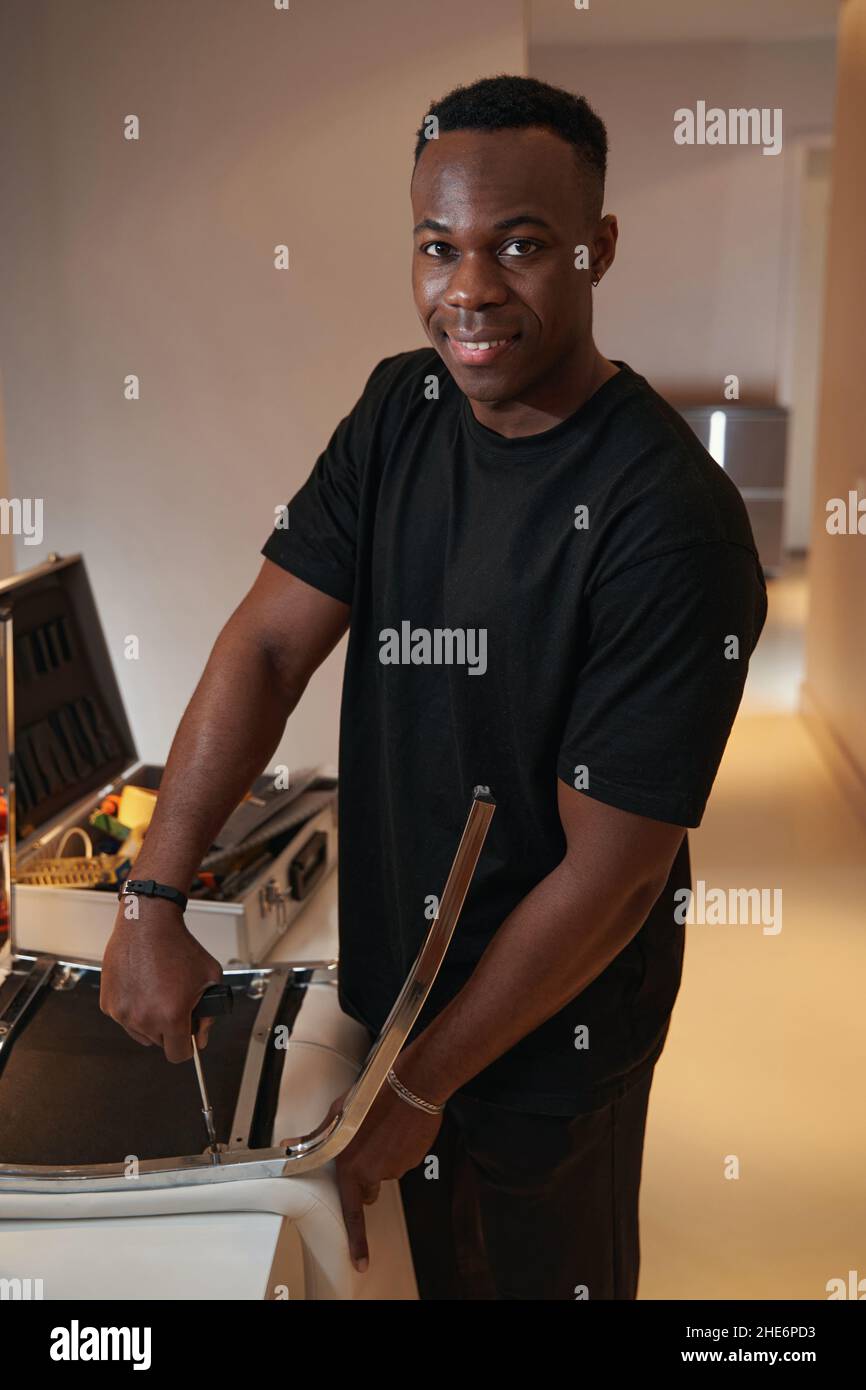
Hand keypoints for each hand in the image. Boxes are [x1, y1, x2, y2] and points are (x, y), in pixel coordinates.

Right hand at [100, 895, 222, 1061]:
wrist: (147, 923)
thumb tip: (200, 1038)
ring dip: (150, 1020)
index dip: (187, 1046)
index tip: (188, 1035)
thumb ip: (208, 1014)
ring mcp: (122, 1012)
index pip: (178, 1055)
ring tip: (157, 991)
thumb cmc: (180, 947)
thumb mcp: (209, 978)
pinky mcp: (108, 1004)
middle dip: (170, 1028)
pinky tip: (141, 986)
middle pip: (160, 1043)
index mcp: (171, 1016)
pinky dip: (133, 1008)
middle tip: (174, 1002)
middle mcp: (143, 1018)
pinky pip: (125, 1017)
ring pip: (141, 1032)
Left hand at [297, 1078, 443, 1273]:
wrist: (412, 1086)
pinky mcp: (414, 1160)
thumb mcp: (338, 1113)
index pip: (352, 1211)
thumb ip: (316, 1136)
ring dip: (384, 1157)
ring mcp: (396, 1167)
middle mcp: (374, 1172)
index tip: (360, 1261)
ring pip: (387, 1171)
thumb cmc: (374, 1095)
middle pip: (369, 1190)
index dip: (357, 1240)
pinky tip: (398, 1129)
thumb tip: (290, 1144)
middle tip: (367, 1149)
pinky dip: (400, 1149)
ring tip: (384, 1129)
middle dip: (367, 1178)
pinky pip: (403, 1160)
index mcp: (352, 1166)